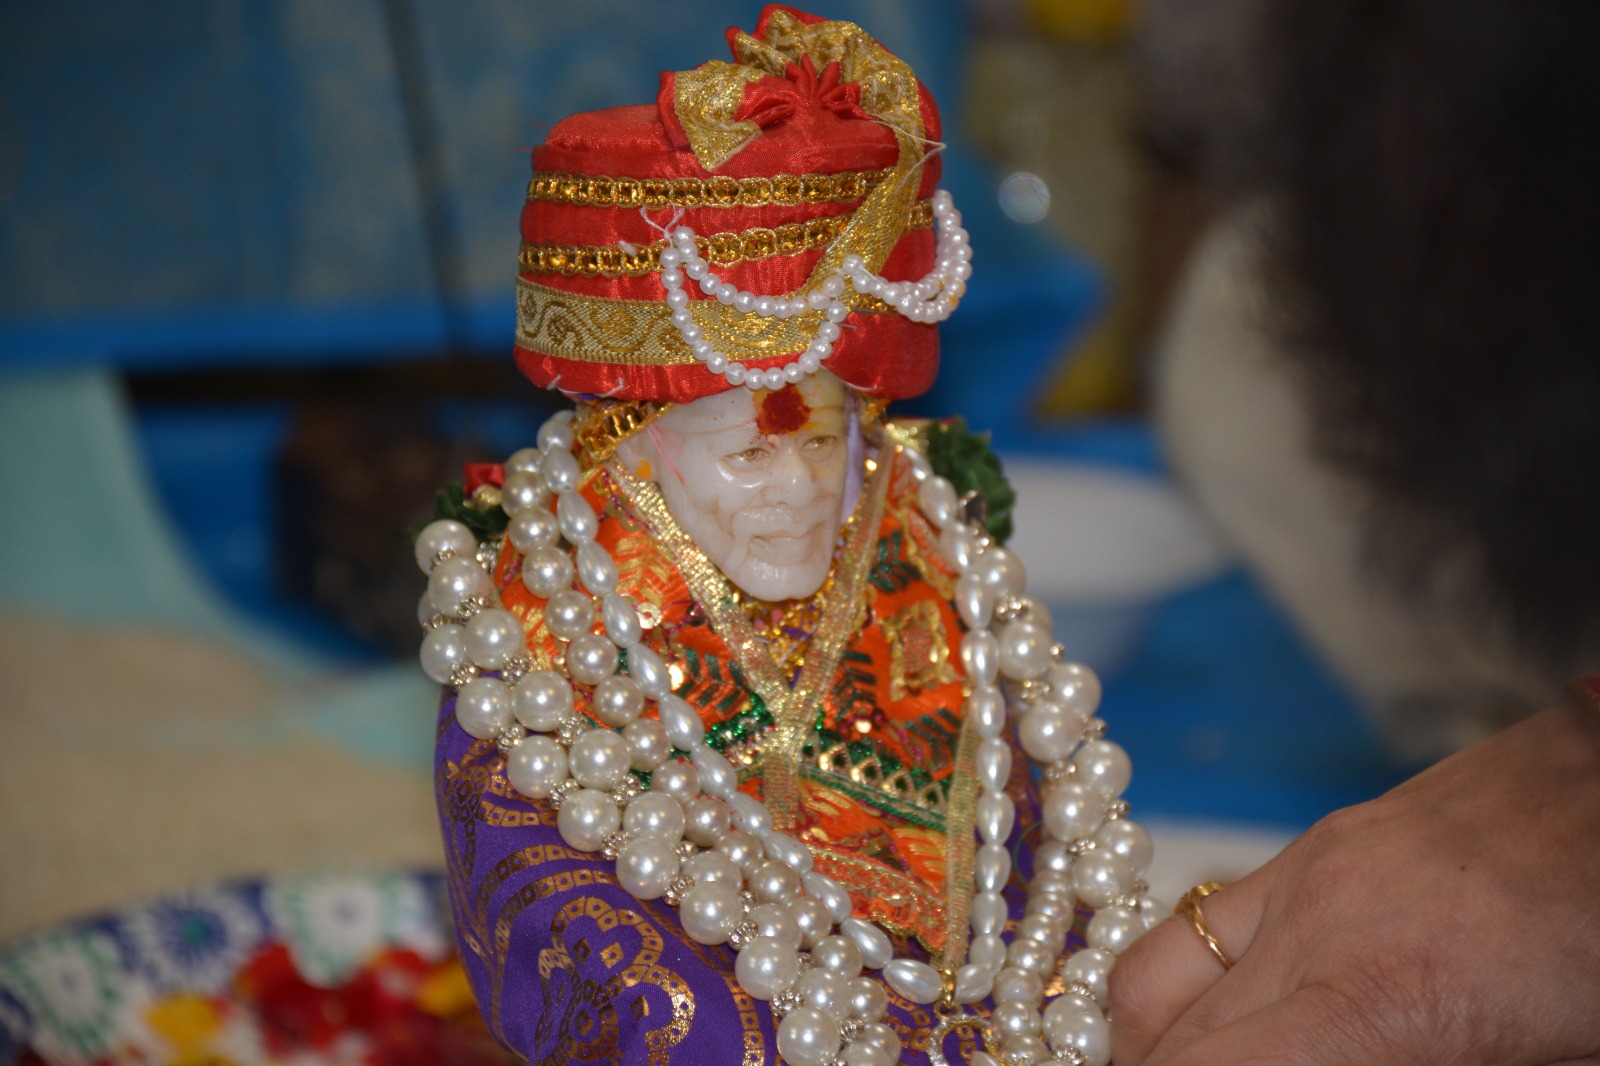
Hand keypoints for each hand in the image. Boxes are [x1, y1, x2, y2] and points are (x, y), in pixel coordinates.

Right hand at [1108, 701, 1599, 1064]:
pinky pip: (1203, 919)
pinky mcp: (1320, 842)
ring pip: (1152, 971)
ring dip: (1143, 1037)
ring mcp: (1307, 873)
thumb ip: (1418, 1061)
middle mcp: (1316, 930)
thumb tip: (1333, 1057)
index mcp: (1379, 1006)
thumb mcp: (1547, 1054)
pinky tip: (1221, 1014)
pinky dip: (1183, 980)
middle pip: (1163, 1034)